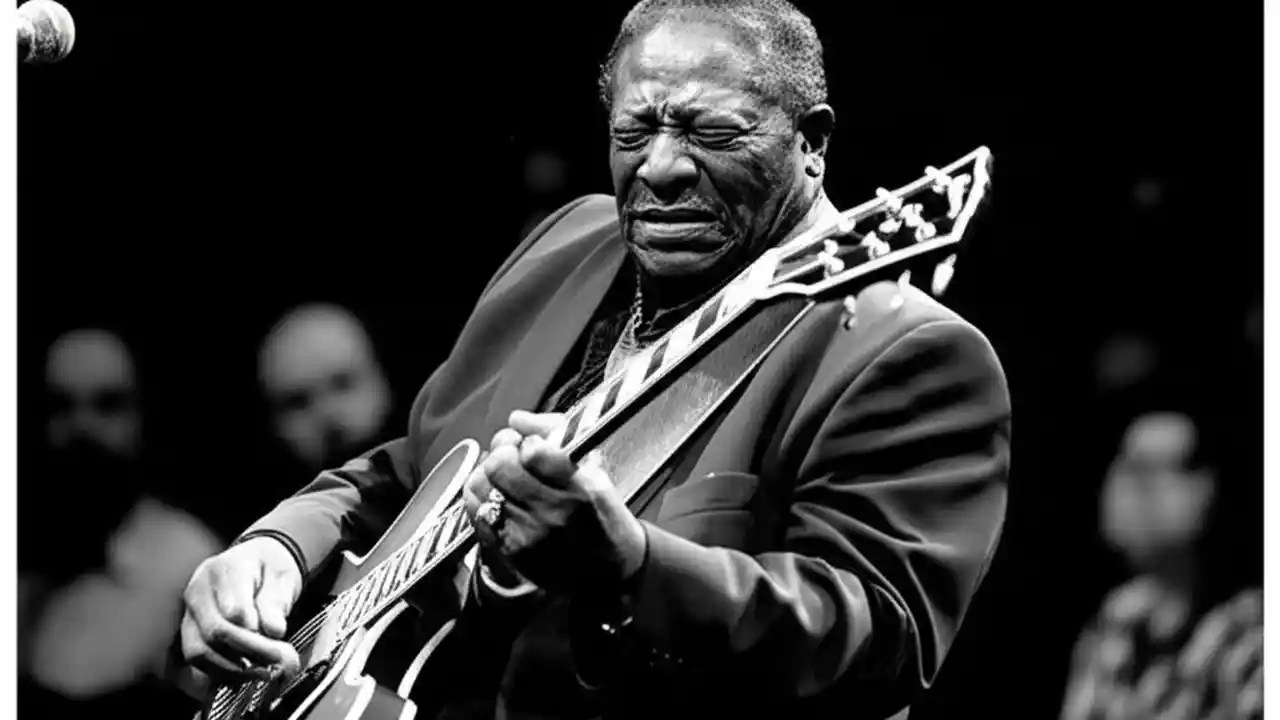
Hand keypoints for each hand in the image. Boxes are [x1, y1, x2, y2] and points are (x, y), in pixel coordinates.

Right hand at [171, 537, 302, 698]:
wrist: (257, 564)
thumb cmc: (269, 569)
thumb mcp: (282, 578)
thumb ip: (276, 603)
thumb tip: (273, 631)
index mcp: (224, 570)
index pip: (233, 610)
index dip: (254, 632)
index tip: (277, 640)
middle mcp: (199, 590)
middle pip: (214, 632)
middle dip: (248, 652)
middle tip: (277, 661)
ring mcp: (190, 612)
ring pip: (199, 651)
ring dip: (233, 667)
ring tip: (264, 671)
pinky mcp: (189, 632)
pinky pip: (198, 660)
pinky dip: (222, 672)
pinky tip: (247, 673)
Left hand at [462, 410, 646, 593]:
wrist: (609, 574)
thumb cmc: (603, 516)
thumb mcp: (595, 472)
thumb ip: (556, 437)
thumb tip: (516, 418)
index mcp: (580, 490)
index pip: (533, 452)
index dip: (528, 442)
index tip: (535, 447)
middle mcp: (552, 513)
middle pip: (499, 466)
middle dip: (503, 452)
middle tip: (512, 455)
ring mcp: (527, 534)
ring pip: (481, 486)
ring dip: (489, 474)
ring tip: (503, 476)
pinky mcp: (510, 550)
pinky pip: (476, 512)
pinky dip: (483, 498)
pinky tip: (499, 497)